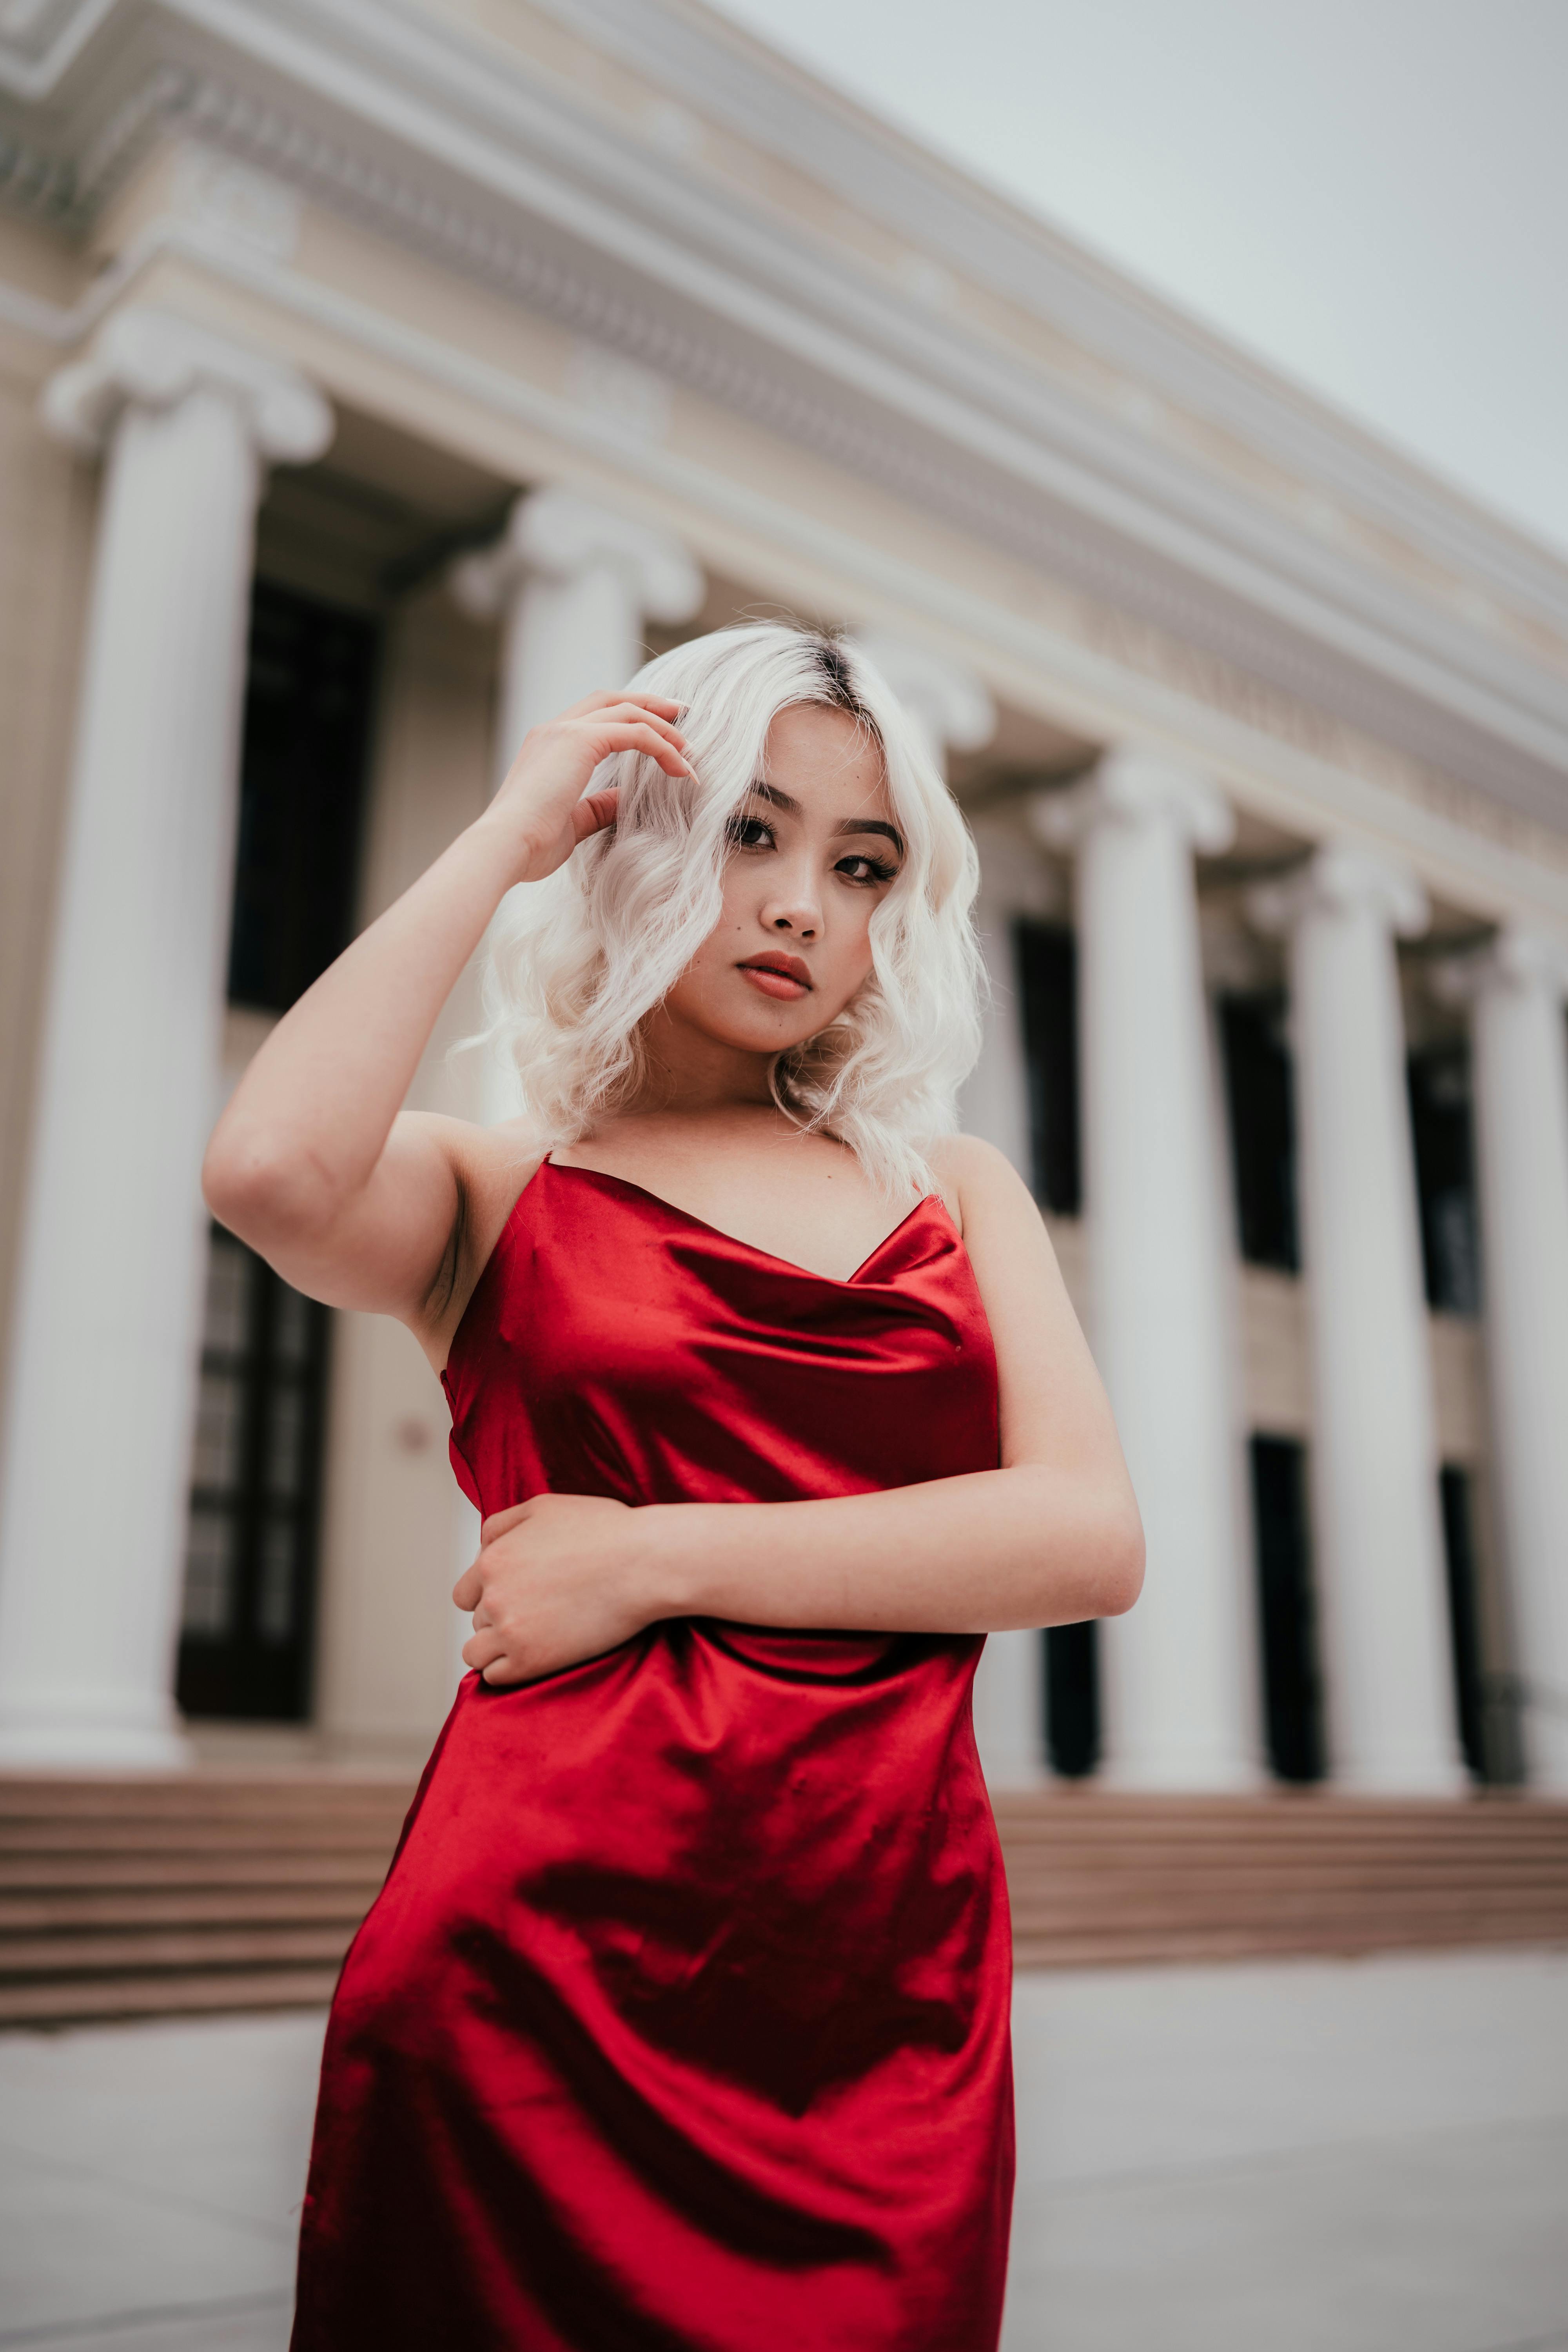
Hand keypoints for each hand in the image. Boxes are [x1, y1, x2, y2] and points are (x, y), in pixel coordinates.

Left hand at [453, 1493, 663, 1684]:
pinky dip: (508, 1670)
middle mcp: (493, 1597)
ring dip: (497, 1648)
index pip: (464, 1593)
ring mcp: (511, 1632)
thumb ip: (502, 1524)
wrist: (643, 1564)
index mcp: (492, 1561)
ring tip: (531, 1638)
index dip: (487, 1595)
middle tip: (538, 1613)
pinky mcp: (531, 1661)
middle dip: (500, 1618)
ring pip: (476, 1653)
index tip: (516, 1596)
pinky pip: (495, 1677)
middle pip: (477, 1620)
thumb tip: (481, 1546)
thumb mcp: (544, 1507)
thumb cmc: (603, 1531)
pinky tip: (532, 1657)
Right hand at [480, 691, 691, 886]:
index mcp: (548, 745)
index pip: (594, 716)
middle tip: (681, 714)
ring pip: (627, 710)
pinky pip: (635, 732)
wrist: (505, 846)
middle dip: (650, 704)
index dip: (630, 718)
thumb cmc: (530, 844)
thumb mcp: (572, 822)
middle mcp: (555, 730)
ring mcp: (565, 731)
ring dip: (663, 725)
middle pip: (612, 700)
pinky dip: (663, 744)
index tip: (661, 731)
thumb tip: (624, 799)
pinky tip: (681, 767)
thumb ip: (598, 806)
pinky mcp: (580, 741)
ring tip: (688, 746)